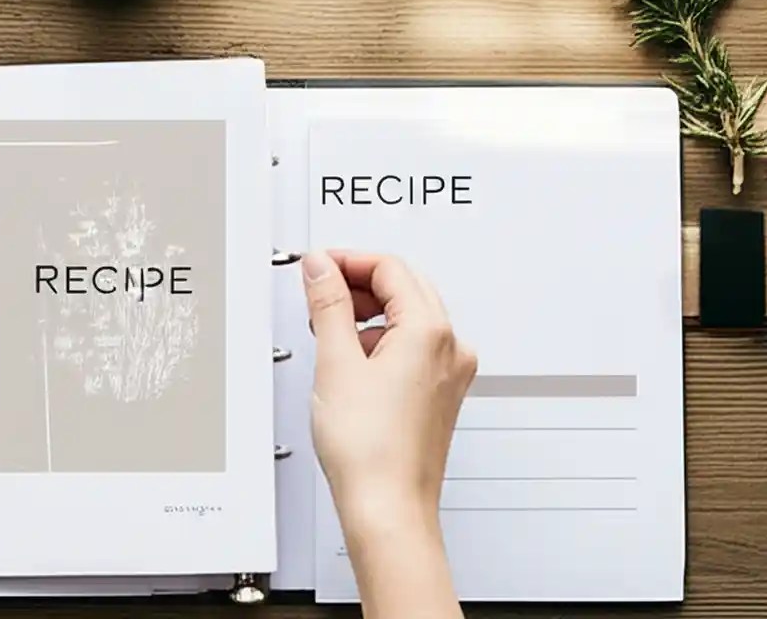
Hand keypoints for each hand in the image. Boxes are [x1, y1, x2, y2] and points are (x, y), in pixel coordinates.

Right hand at [302, 249, 473, 618]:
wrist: (387, 507)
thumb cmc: (370, 450)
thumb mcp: (336, 362)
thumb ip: (328, 305)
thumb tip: (321, 268)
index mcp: (430, 332)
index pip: (390, 268)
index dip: (347, 260)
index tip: (317, 265)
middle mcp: (450, 348)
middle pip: (404, 287)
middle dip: (358, 283)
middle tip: (318, 289)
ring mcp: (449, 372)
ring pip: (409, 317)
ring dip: (368, 312)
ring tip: (328, 327)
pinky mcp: (439, 394)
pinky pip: (412, 347)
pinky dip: (380, 341)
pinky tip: (350, 359)